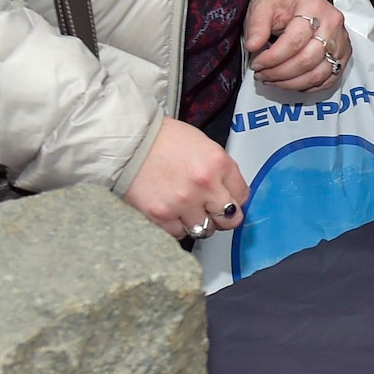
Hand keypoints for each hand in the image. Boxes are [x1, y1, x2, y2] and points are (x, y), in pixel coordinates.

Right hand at [125, 117, 249, 238]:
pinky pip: (179, 234)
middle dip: (224, 217)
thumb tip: (230, 190)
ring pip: (205, 230)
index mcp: (218, 163)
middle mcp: (204, 185)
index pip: (243, 195)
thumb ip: (220, 169)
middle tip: (214, 212)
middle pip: (230, 218)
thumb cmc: (164, 140)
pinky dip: (177, 227)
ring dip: (199, 223)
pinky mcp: (160, 215)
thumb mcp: (203, 145)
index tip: (229, 200)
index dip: (236, 199)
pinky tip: (172, 212)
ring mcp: (182, 203)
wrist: (129, 142)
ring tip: (189, 210)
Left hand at [246, 0, 350, 92]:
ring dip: (291, 83)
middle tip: (262, 74)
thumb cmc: (286, 4)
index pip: (294, 41)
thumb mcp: (264, 5)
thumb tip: (254, 46)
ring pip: (318, 73)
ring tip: (273, 80)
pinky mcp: (344, 55)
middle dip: (280, 73)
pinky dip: (308, 86)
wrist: (305, 1)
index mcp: (313, 7)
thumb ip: (257, 24)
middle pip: (307, 60)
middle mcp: (332, 24)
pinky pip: (328, 79)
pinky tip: (291, 82)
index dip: (273, 58)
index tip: (256, 64)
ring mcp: (341, 41)